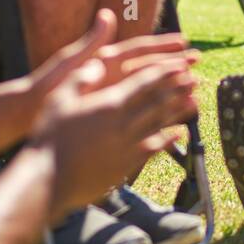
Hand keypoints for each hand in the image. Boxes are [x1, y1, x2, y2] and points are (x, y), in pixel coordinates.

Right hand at [27, 52, 197, 222]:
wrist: (49, 179)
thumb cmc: (49, 138)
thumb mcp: (58, 100)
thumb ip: (79, 79)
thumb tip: (97, 64)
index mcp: (109, 104)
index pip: (143, 83)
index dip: (163, 72)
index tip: (179, 64)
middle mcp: (123, 124)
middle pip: (157, 102)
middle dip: (177, 89)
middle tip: (194, 79)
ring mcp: (127, 145)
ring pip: (159, 124)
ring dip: (178, 112)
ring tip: (194, 102)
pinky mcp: (126, 165)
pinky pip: (153, 148)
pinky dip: (168, 139)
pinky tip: (178, 134)